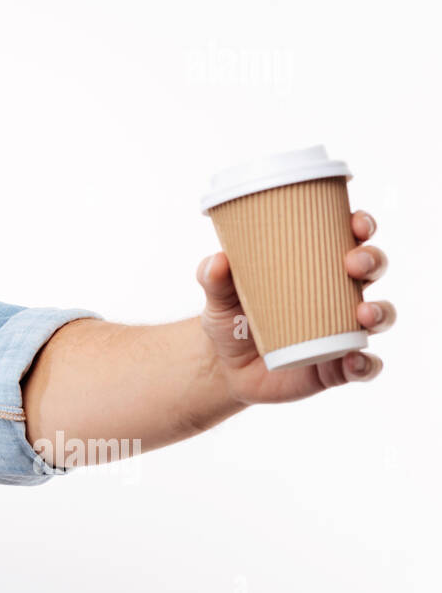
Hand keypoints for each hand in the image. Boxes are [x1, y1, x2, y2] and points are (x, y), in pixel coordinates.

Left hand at [197, 209, 393, 404]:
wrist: (224, 368)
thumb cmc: (229, 319)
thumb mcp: (218, 297)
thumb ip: (213, 277)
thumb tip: (217, 260)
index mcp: (315, 267)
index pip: (348, 238)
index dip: (361, 227)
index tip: (356, 224)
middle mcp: (337, 295)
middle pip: (371, 270)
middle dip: (372, 262)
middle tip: (353, 264)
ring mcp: (341, 331)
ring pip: (378, 316)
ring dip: (380, 311)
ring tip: (363, 313)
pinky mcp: (337, 367)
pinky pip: (364, 366)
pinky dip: (366, 363)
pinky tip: (354, 360)